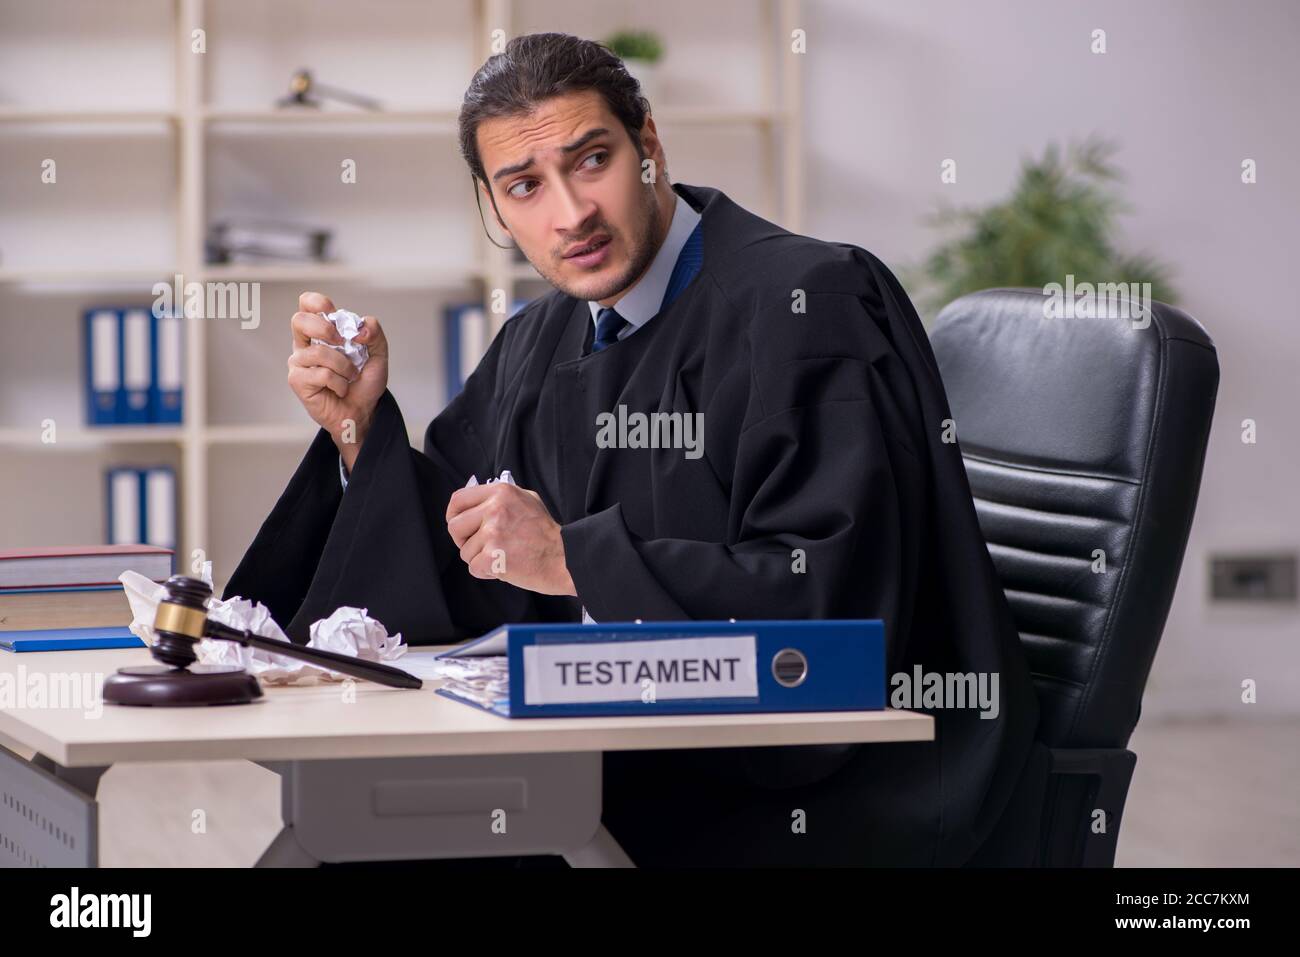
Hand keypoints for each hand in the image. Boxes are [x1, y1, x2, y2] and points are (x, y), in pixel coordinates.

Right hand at [287, 291, 388, 470]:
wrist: (363, 410)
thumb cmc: (364, 382)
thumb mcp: (378, 354)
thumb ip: (374, 333)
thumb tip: (360, 328)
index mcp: (321, 332)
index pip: (307, 304)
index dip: (317, 302)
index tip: (333, 312)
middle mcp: (306, 344)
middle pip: (299, 320)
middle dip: (324, 329)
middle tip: (342, 343)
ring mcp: (299, 362)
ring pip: (318, 352)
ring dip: (343, 366)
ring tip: (349, 376)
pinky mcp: (297, 381)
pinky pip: (320, 374)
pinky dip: (339, 382)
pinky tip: (340, 389)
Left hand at [445, 482, 576, 596]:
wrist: (565, 557)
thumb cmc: (547, 533)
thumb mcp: (527, 499)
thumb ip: (500, 498)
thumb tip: (476, 502)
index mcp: (501, 492)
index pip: (458, 499)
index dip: (453, 514)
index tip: (460, 525)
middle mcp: (495, 509)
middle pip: (454, 526)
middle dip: (463, 540)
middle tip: (481, 546)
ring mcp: (493, 533)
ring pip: (465, 551)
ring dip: (479, 558)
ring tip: (502, 556)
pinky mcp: (493, 557)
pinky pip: (473, 568)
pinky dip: (486, 572)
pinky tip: (504, 567)